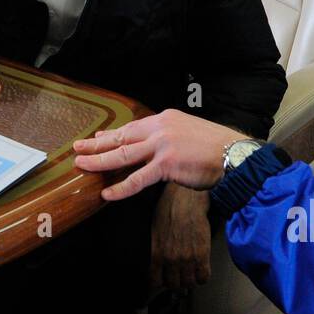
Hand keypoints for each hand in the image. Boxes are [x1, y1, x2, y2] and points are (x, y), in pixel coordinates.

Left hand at [72, 109, 242, 201]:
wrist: (235, 155)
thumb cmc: (216, 148)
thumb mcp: (190, 132)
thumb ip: (170, 138)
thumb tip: (156, 149)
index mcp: (165, 118)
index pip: (133, 127)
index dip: (113, 134)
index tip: (98, 137)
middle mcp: (160, 128)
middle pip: (122, 136)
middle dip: (98, 144)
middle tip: (78, 148)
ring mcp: (162, 145)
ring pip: (123, 154)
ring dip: (100, 161)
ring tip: (81, 165)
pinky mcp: (166, 164)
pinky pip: (137, 179)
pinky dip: (121, 188)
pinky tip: (107, 194)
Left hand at [150, 183, 211, 289]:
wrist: (187, 198)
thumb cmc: (169, 208)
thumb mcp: (155, 230)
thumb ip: (156, 248)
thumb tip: (158, 259)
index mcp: (157, 253)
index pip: (155, 281)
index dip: (159, 283)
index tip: (162, 281)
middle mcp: (171, 259)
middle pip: (174, 285)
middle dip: (176, 283)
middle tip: (178, 277)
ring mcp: (187, 258)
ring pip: (189, 284)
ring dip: (190, 281)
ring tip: (190, 274)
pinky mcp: (202, 254)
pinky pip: (203, 277)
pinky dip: (202, 277)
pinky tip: (201, 270)